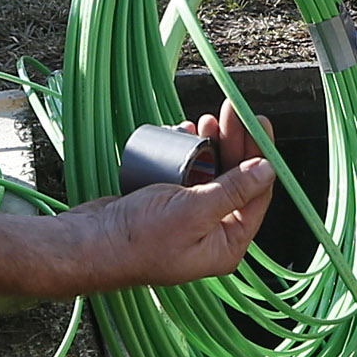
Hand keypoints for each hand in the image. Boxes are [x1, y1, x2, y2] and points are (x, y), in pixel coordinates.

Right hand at [75, 109, 272, 286]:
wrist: (89, 243)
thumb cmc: (137, 239)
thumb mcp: (193, 212)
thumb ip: (233, 190)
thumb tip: (267, 170)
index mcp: (226, 245)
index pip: (256, 196)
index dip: (260, 156)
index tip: (259, 124)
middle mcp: (212, 233)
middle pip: (235, 180)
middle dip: (234, 143)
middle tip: (230, 112)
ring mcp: (189, 219)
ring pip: (211, 174)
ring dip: (211, 145)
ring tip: (205, 121)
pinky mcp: (168, 205)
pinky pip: (188, 174)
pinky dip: (188, 153)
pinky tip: (184, 134)